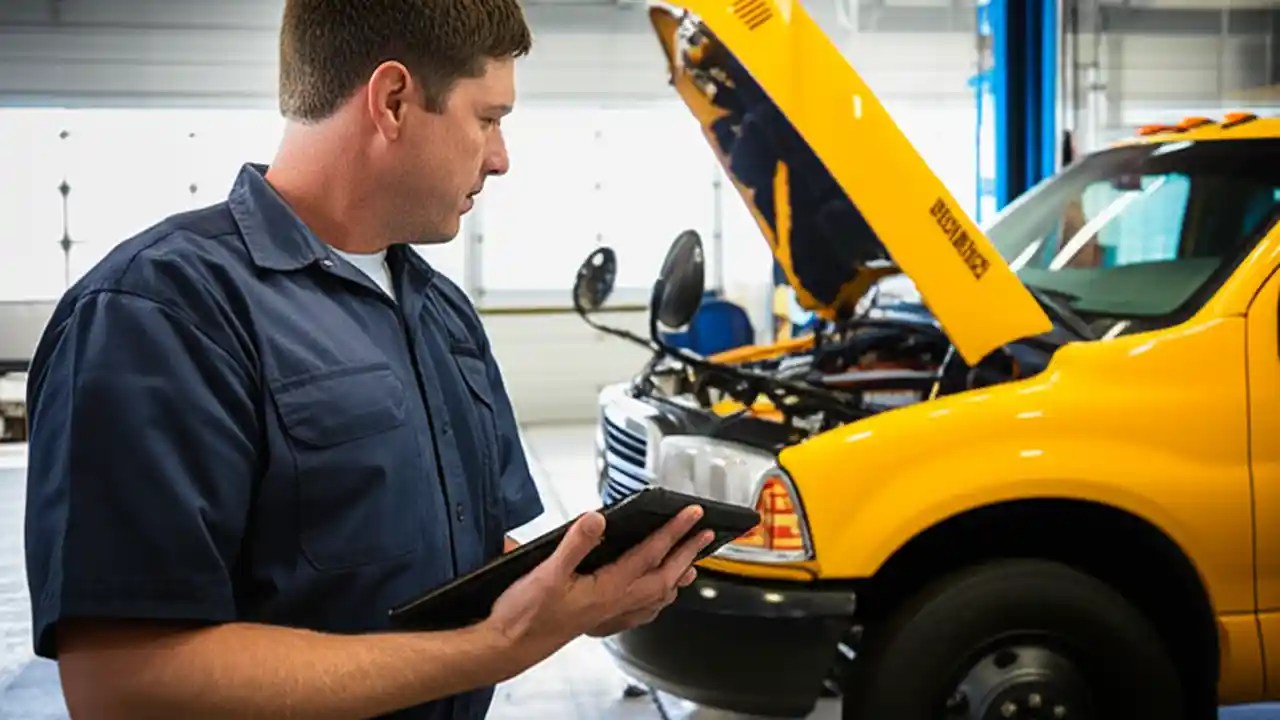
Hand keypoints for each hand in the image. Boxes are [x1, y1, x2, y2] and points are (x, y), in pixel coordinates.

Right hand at [482, 505, 713, 666]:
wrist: (508, 646)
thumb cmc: (524, 616)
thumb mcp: (545, 572)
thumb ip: (574, 543)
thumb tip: (597, 520)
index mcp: (607, 589)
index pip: (650, 554)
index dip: (674, 531)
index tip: (691, 515)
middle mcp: (614, 604)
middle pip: (664, 576)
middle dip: (687, 552)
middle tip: (704, 533)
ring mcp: (609, 615)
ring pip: (656, 596)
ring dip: (677, 577)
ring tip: (692, 565)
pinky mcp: (599, 621)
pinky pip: (640, 611)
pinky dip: (656, 599)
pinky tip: (655, 598)